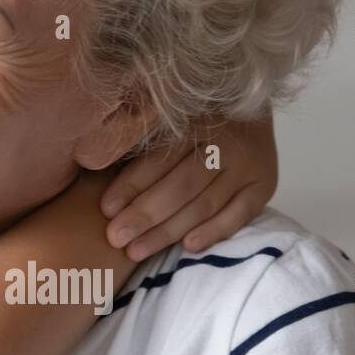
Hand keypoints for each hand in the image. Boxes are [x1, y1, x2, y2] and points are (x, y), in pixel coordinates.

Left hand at [100, 113, 277, 259]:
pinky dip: (214, 232)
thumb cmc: (190, 115)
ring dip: (169, 231)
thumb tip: (90, 159)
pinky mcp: (265, 184)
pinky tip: (187, 247)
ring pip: (205, 204)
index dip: (130, 185)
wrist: (247, 103)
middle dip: (144, 215)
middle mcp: (224, 142)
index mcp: (193, 120)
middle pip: (180, 187)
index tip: (105, 209)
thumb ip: (139, 138)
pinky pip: (239, 215)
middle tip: (115, 237)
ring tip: (136, 250)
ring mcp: (248, 164)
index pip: (159, 159)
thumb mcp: (165, 115)